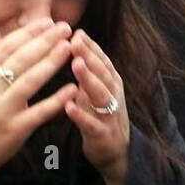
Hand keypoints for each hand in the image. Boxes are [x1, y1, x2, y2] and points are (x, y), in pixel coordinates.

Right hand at [0, 18, 76, 184]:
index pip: (5, 47)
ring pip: (30, 81)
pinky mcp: (15, 129)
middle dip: (45, 41)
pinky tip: (72, 88)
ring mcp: (2, 110)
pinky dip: (57, 99)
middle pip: (20, 59)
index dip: (28, 32)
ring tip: (69, 48)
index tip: (48, 21)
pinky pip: (40, 111)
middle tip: (65, 27)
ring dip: (51, 62)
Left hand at [63, 29, 130, 184]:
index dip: (91, 46)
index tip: (76, 31)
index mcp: (111, 83)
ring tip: (75, 66)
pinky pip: (93, 124)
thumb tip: (73, 39)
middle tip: (74, 42)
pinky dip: (82, 115)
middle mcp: (114, 96)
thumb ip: (87, 69)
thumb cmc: (99, 116)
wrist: (115, 152)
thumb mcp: (94, 90)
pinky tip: (69, 107)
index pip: (102, 60)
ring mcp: (111, 116)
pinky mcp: (104, 136)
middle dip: (90, 57)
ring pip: (102, 95)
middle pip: (103, 73)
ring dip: (89, 80)